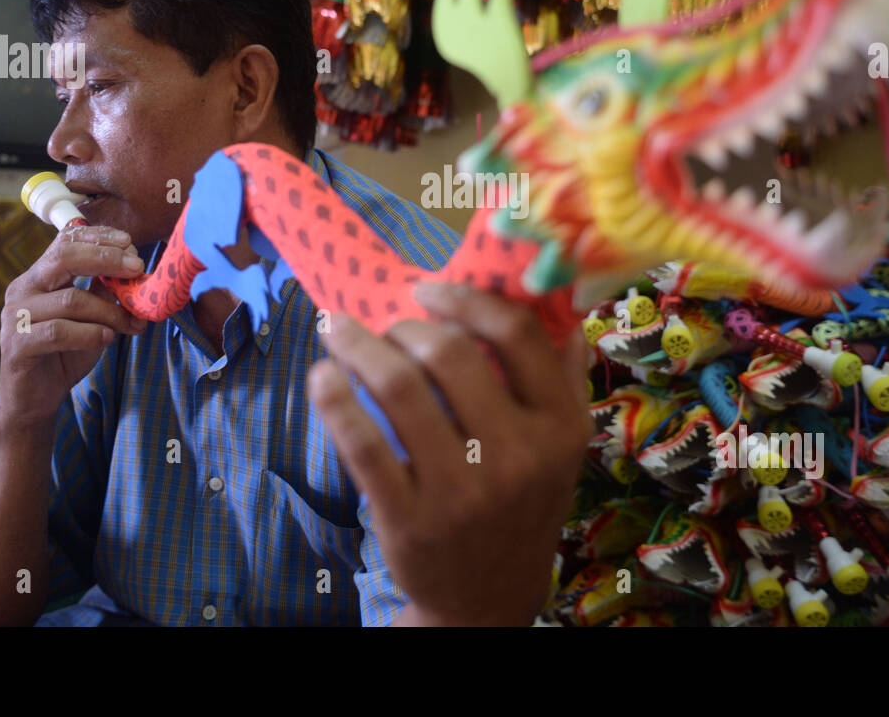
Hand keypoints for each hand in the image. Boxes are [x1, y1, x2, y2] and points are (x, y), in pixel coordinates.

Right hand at [0, 224, 147, 425]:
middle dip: (106, 259)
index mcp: (39, 277)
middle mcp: (23, 290)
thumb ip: (105, 293)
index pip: (64, 242)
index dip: (98, 236)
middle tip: (138, 267)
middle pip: (64, 258)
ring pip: (71, 299)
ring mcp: (16, 316)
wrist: (34, 399)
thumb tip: (136, 271)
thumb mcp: (92, 317)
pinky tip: (107, 339)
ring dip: (109, 311)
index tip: (129, 242)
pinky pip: (59, 331)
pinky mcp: (16, 344)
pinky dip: (90, 334)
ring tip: (130, 323)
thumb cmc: (65, 353)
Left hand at [310, 283, 592, 626]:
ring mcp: (461, 490)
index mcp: (560, 428)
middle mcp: (517, 456)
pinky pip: (362, 443)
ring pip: (398, 389)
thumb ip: (565, 379)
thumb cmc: (521, 505)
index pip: (517, 335)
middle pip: (449, 354)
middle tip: (385, 326)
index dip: (466, 298)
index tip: (427, 289)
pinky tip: (324, 377)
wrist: (486, 599)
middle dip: (404, 325)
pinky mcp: (409, 518)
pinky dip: (334, 399)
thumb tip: (563, 308)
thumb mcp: (562, 450)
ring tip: (338, 332)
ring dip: (358, 347)